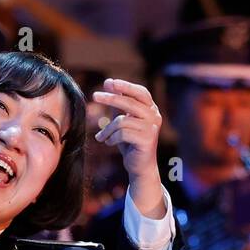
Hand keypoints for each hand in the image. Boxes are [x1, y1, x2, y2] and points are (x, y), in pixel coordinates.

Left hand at [92, 78, 164, 217]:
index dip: (125, 86)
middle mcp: (154, 116)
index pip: (140, 92)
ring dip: (107, 130)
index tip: (108, 82)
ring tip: (101, 137)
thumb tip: (109, 84)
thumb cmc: (130, 143)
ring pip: (122, 121)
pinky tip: (109, 143)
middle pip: (129, 103)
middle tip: (95, 96)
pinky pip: (122, 134)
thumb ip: (119, 105)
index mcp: (151, 109)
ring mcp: (152, 128)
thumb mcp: (124, 121)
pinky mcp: (147, 141)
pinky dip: (111, 138)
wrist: (140, 167)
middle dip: (110, 98)